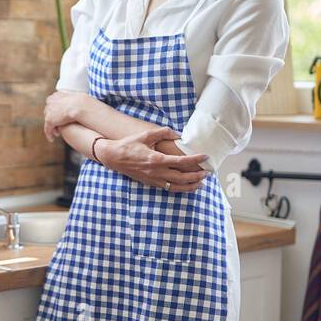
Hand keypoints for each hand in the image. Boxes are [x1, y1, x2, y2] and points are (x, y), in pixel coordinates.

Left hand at [44, 91, 86, 140]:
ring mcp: (49, 111)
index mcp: (56, 96)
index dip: (55, 111)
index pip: (52, 103)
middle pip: (48, 112)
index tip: (59, 116)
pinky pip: (47, 129)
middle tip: (58, 126)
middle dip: (52, 118)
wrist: (80, 106)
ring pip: (48, 121)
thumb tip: (79, 103)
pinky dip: (49, 134)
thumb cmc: (82, 102)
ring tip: (57, 133)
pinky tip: (52, 139)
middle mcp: (50, 102)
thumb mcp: (76, 99)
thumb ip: (73, 101)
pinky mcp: (49, 120)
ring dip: (52, 127)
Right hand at [95, 127, 209, 191]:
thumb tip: (177, 134)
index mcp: (156, 159)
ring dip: (190, 185)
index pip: (181, 161)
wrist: (113, 157)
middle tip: (207, 173)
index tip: (205, 157)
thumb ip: (163, 132)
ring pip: (176, 186)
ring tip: (201, 183)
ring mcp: (153, 179)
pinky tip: (186, 186)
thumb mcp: (146, 135)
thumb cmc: (129, 145)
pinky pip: (168, 188)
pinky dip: (179, 188)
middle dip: (196, 176)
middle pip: (182, 177)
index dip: (195, 160)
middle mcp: (156, 172)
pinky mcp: (150, 183)